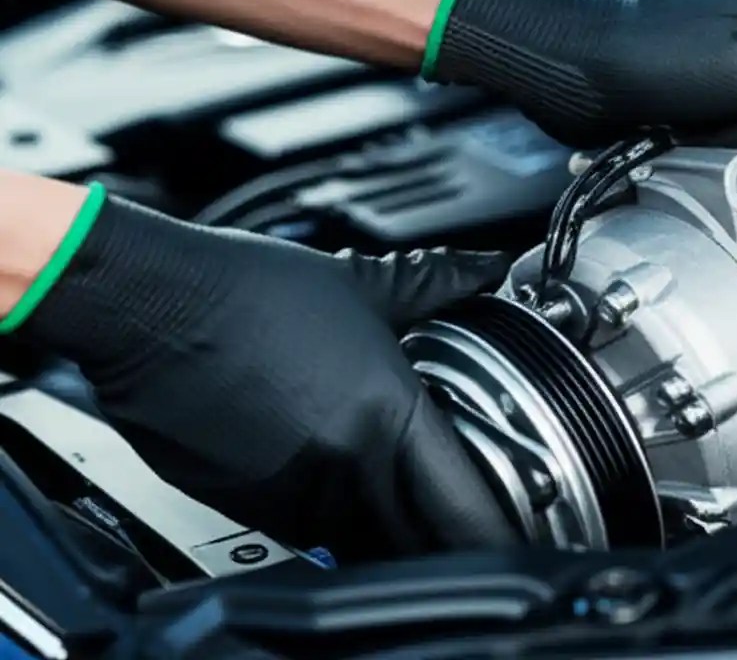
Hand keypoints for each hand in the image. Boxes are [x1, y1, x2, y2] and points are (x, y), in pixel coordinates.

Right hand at [16, 193, 519, 561]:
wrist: (147, 303)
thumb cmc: (242, 290)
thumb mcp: (357, 284)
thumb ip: (435, 285)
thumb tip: (484, 269)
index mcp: (386, 417)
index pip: (463, 509)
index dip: (494, 527)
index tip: (511, 527)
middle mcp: (344, 470)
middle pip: (417, 544)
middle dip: (442, 539)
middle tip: (456, 518)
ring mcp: (293, 498)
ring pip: (362, 544)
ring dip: (384, 531)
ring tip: (393, 497)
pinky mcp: (247, 508)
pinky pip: (307, 534)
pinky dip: (329, 520)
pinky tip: (329, 479)